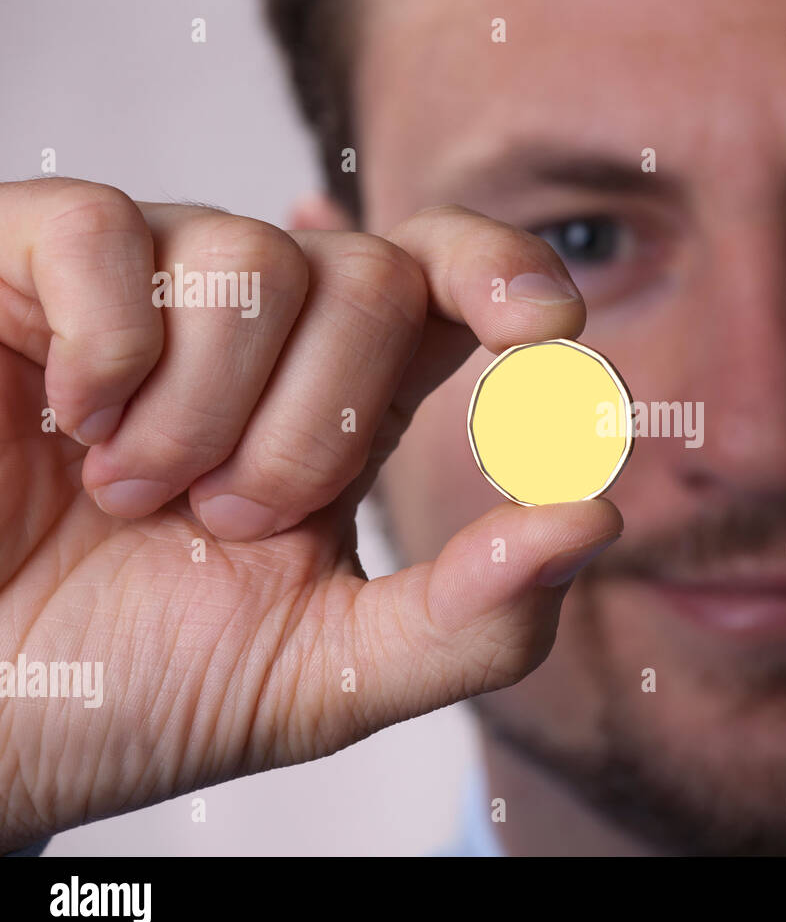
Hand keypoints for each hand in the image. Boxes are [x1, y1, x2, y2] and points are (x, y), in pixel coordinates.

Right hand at [0, 178, 621, 851]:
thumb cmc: (133, 689)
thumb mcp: (327, 675)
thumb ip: (471, 618)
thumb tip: (592, 521)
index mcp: (343, 406)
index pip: (455, 282)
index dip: (512, 280)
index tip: (548, 333)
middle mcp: (259, 333)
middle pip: (373, 278)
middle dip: (319, 426)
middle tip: (230, 519)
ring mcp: (144, 291)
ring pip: (254, 260)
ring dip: (205, 413)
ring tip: (133, 497)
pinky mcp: (23, 268)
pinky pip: (105, 233)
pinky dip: (105, 346)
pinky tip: (71, 425)